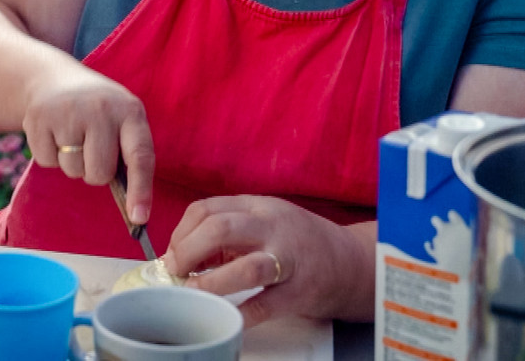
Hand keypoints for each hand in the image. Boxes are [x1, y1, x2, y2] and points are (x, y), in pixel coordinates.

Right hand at [20, 65, 154, 222]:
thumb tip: (133, 209)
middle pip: (99, 173)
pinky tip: (53, 133)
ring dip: (71, 163)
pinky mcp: (39, 117)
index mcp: (129, 111)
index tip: (138, 218)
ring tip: (71, 136)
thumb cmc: (96, 110)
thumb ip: (128, 153)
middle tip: (90, 148)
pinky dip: (49, 155)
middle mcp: (100, 109)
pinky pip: (46, 162)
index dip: (141, 190)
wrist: (53, 78)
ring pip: (72, 170)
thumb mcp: (120, 119)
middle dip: (94, 171)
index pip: (140, 156)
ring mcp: (68, 111)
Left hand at [165, 196, 373, 326]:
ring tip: (192, 292)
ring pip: (246, 268)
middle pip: (220, 228)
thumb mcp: (264, 222)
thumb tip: (182, 256)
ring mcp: (289, 259)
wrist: (352, 262)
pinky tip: (225, 318)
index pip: (207, 209)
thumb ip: (227, 232)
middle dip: (188, 251)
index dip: (180, 233)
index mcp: (257, 206)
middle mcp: (272, 227)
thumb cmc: (297, 242)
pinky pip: (266, 304)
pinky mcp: (301, 292)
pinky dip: (242, 313)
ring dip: (212, 282)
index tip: (172, 254)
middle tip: (175, 271)